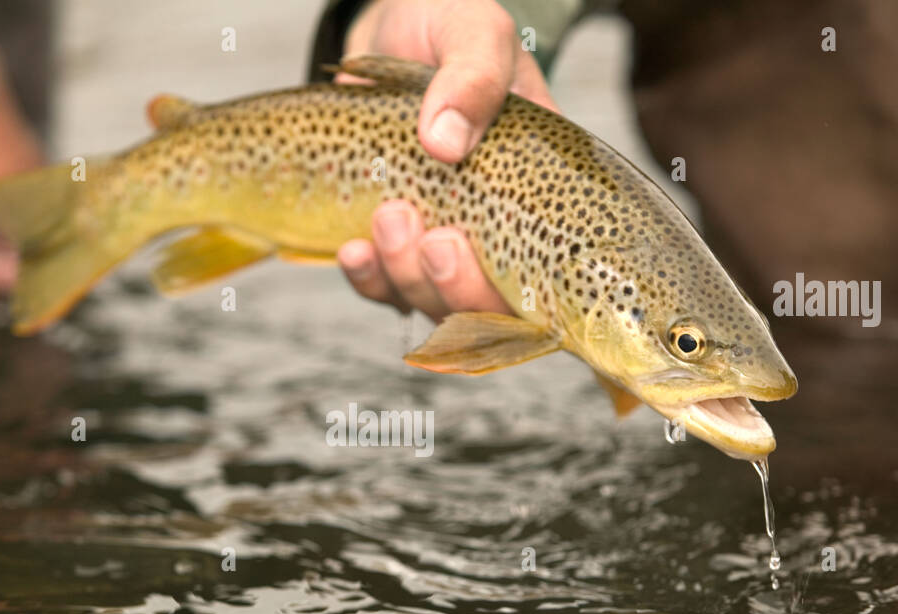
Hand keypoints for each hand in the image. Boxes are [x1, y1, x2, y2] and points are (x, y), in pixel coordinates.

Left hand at [337, 0, 557, 319]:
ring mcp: (447, 239)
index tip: (454, 244)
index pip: (545, 270)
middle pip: (487, 302)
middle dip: (450, 284)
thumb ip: (473, 75)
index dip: (507, 287)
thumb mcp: (472, 30)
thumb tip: (444, 141)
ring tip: (387, 218)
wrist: (389, 26)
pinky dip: (368, 277)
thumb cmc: (447, 22)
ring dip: (405, 274)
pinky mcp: (399, 244)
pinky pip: (385, 286)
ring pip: (432, 298)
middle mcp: (499, 226)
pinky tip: (353, 250)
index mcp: (542, 188)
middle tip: (426, 237)